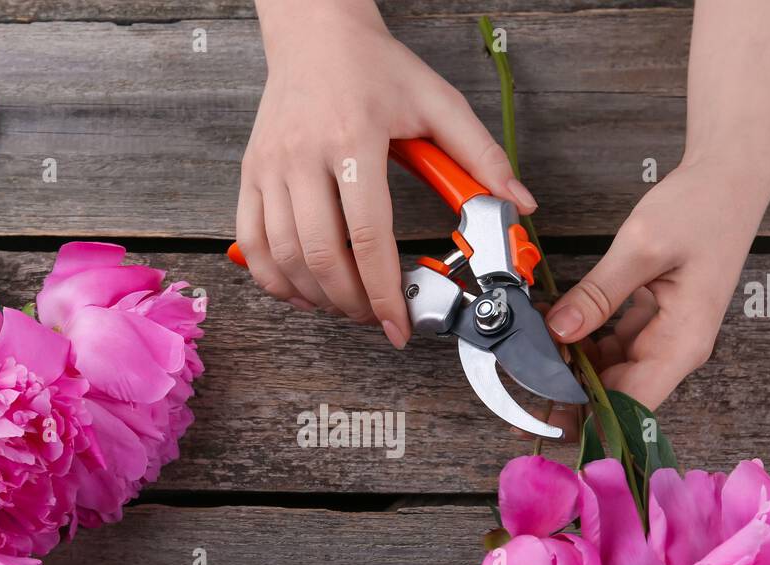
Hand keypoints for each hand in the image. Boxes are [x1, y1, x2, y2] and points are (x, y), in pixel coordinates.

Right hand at [237, 0, 536, 347]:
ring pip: (284, 258)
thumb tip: (518, 202)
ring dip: (316, 297)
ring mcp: (270, 166)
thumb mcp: (438, 102)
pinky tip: (302, 291)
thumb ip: (481, 155)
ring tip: (348, 307)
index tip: (399, 326)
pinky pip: (251, 243)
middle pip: (322, 257)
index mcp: (355, 139)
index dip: (385, 293)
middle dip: (353, 304)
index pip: (370, 236)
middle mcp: (304, 155)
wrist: (315, 32)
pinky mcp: (250, 173)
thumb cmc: (374, 67)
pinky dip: (273, 279)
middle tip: (377, 319)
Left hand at [535, 159, 766, 434]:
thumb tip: (558, 333)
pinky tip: (554, 326)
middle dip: (570, 394)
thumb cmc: (702, 208)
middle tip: (520, 385)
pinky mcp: (653, 322)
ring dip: (572, 366)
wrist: (731, 177)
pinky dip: (583, 341)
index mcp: (682, 343)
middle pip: (617, 395)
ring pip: (610, 373)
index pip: (631, 406)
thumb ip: (598, 294)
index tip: (543, 418)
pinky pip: (612, 346)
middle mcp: (675, 350)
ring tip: (530, 351)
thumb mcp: (642, 248)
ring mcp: (664, 337)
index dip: (587, 419)